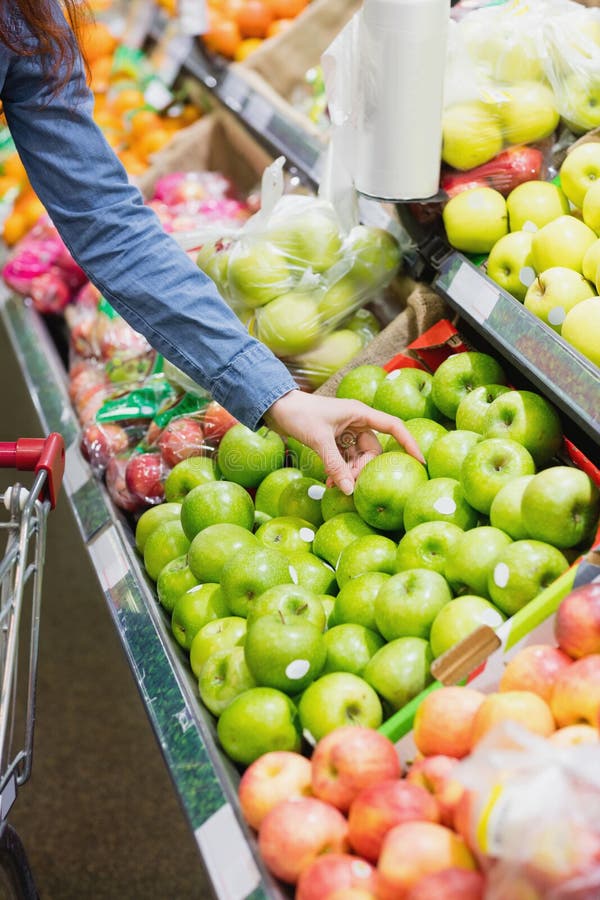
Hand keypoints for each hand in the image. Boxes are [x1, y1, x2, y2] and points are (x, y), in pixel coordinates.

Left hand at [263, 389, 424, 495]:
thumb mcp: (319, 440)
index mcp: (360, 413)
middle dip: (364, 469)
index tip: (420, 462)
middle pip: (374, 450)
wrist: (276, 407)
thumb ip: (335, 465)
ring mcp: (346, 432)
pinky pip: (346, 459)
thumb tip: (349, 491)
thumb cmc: (299, 414)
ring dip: (350, 473)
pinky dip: (341, 470)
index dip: (409, 443)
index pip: (394, 427)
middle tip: (348, 483)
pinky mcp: (336, 440)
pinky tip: (331, 482)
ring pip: (359, 458)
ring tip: (334, 485)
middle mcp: (357, 422)